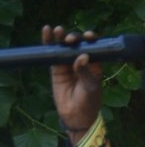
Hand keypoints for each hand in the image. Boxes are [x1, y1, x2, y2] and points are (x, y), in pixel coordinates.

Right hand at [42, 25, 104, 139]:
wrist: (76, 115)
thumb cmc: (89, 101)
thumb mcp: (90, 86)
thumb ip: (85, 72)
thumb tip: (83, 56)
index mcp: (95, 64)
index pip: (94, 48)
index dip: (92, 39)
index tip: (89, 36)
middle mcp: (82, 61)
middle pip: (78, 44)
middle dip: (75, 38)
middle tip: (71, 40)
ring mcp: (68, 63)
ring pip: (65, 46)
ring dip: (62, 37)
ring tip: (58, 30)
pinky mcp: (56, 68)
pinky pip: (52, 53)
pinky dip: (49, 42)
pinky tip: (47, 31)